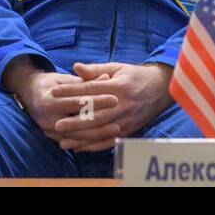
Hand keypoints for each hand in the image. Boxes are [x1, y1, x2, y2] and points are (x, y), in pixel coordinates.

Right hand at [13, 69, 117, 144]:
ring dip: (97, 134)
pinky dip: (90, 142)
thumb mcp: (65, 78)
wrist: (29, 94)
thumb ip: (84, 81)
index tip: (114, 98)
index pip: (77, 101)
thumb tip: (106, 78)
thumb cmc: (50, 83)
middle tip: (118, 117)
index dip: (97, 100)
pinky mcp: (52, 137)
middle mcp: (46, 117)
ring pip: (76, 136)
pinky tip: (104, 139)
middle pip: (77, 122)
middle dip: (100, 120)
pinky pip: (74, 142)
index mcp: (49, 99)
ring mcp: (48, 129)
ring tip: (116, 129)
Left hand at [49, 63, 171, 152]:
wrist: (160, 89)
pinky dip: (92, 146)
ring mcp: (126, 120)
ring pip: (100, 131)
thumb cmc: (134, 76)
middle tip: (56, 124)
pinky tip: (78, 147)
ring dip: (81, 138)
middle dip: (75, 121)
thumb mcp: (117, 67)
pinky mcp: (128, 131)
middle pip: (95, 115)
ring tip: (62, 140)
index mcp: (118, 87)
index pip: (90, 90)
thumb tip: (76, 67)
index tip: (54, 92)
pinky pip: (108, 142)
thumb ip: (96, 69)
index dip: (71, 91)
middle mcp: (122, 105)